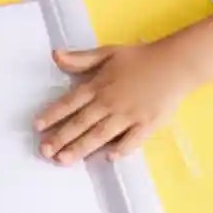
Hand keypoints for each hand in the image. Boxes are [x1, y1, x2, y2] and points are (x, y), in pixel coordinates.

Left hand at [35, 42, 200, 164]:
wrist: (174, 63)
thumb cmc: (139, 58)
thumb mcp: (107, 53)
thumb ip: (81, 59)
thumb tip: (54, 55)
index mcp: (99, 85)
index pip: (70, 102)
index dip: (53, 114)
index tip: (37, 127)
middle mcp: (110, 102)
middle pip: (81, 122)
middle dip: (61, 138)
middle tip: (44, 152)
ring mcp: (129, 114)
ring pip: (101, 134)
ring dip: (81, 148)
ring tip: (64, 160)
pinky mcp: (147, 124)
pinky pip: (132, 140)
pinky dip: (121, 149)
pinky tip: (108, 158)